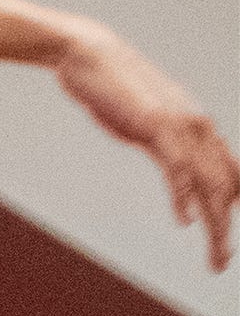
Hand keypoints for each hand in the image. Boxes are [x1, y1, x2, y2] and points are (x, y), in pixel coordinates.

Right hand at [55, 22, 239, 267]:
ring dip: (216, 225)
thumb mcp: (145, 118)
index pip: (231, 175)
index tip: (221, 237)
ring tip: (214, 255)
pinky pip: (178, 169)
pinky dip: (184, 197)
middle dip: (224, 229)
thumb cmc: (113, 85)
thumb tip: (167, 159)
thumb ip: (162, 140)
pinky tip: (183, 219)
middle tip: (218, 262)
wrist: (89, 52)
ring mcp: (180, 125)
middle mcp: (199, 126)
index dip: (230, 208)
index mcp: (199, 125)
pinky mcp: (156, 126)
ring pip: (211, 185)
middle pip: (226, 187)